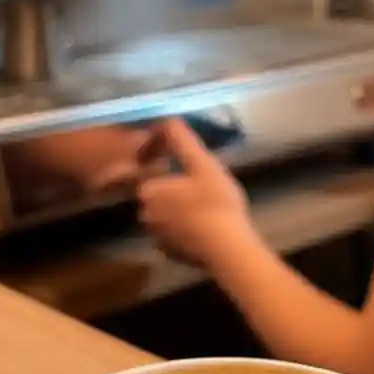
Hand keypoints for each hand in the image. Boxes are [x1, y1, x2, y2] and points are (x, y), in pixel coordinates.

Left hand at [137, 119, 256, 269]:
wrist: (227, 249)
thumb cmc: (215, 202)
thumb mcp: (203, 164)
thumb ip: (183, 140)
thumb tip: (168, 119)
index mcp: (148, 190)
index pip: (153, 173)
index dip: (172, 170)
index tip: (195, 173)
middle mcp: (145, 214)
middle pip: (159, 195)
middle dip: (176, 190)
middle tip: (204, 188)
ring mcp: (156, 237)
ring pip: (166, 216)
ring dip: (180, 210)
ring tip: (207, 207)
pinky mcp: (169, 253)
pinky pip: (174, 235)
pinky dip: (186, 230)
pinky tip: (205, 228)